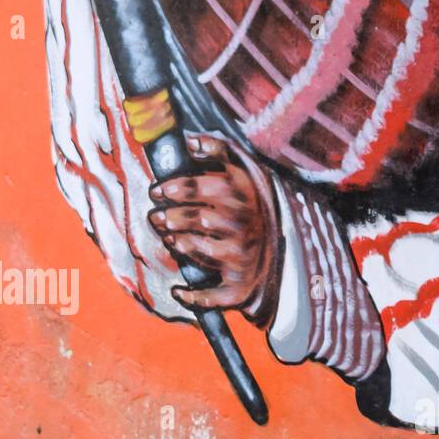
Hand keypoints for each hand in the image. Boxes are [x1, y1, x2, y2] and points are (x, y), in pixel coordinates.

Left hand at [148, 133, 280, 324]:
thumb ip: (220, 150)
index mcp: (244, 195)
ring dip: (177, 244)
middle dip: (170, 217)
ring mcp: (241, 256)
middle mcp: (243, 225)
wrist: (281, 249)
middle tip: (157, 218)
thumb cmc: (251, 208)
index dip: (174, 188)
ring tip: (169, 238)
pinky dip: (192, 296)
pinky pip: (212, 295)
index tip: (158, 191)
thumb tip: (190, 141)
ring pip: (199, 249)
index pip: (202, 186)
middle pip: (197, 219)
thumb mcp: (244, 173)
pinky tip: (177, 292)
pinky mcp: (238, 284)